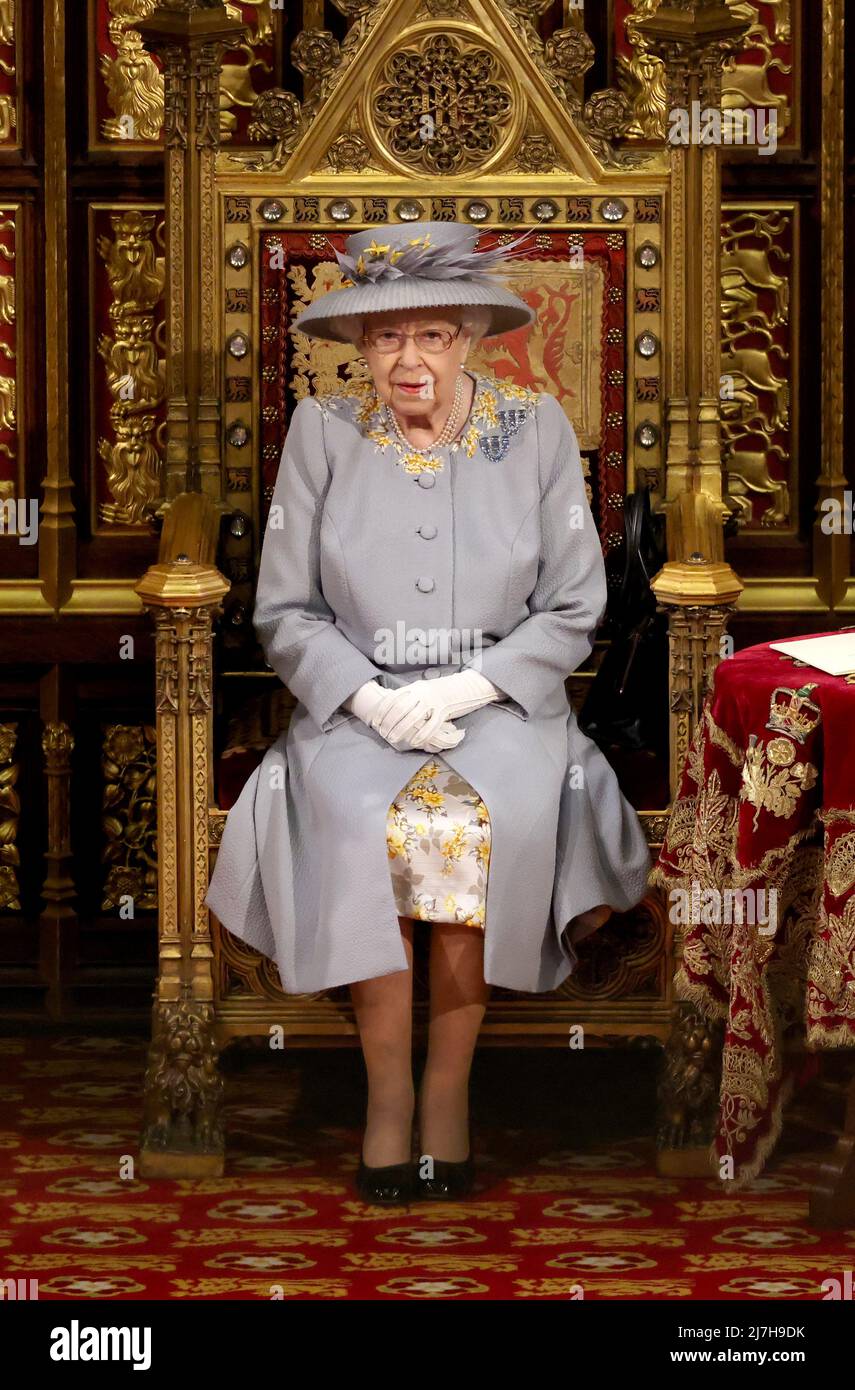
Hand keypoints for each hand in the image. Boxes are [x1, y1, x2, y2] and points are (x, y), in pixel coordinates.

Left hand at [343, 680, 462, 751]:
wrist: (459, 687)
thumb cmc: (433, 692)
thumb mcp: (419, 689)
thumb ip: (405, 697)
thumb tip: (386, 709)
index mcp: (413, 687)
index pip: (393, 698)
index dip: (382, 711)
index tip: (375, 722)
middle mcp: (422, 693)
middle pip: (401, 708)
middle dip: (389, 722)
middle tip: (383, 733)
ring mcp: (433, 702)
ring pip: (414, 717)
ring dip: (400, 729)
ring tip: (392, 739)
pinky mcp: (444, 712)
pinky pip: (432, 725)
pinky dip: (422, 734)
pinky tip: (414, 742)